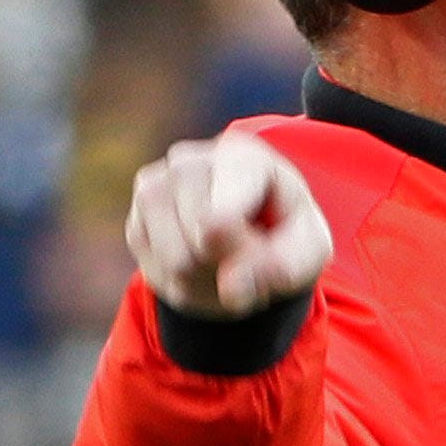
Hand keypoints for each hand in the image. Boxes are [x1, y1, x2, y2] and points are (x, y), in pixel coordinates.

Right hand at [127, 131, 332, 318]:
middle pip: (203, 245)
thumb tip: (232, 289)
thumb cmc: (288, 232)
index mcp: (241, 156)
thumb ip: (284, 265)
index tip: (259, 250)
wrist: (257, 229)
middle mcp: (189, 161)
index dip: (241, 250)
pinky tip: (205, 265)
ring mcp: (155, 186)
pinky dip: (187, 286)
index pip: (221, 217)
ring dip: (211, 280)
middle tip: (254, 257)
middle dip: (233, 266)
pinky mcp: (136, 218)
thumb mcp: (309, 249)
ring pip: (177, 263)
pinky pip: (157, 273)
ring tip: (230, 261)